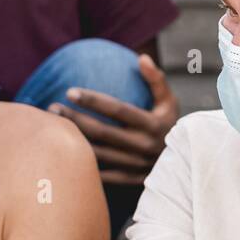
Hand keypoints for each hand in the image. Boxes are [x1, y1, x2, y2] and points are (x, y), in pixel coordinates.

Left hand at [47, 53, 178, 185]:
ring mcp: (138, 166)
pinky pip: (103, 175)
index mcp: (153, 125)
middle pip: (102, 132)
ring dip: (73, 141)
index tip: (70, 91)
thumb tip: (141, 57)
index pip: (118, 110)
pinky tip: (64, 155)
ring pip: (99, 154)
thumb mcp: (170, 102)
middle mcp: (145, 146)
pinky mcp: (132, 181)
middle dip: (75, 119)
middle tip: (52, 108)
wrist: (187, 164)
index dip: (93, 100)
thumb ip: (157, 80)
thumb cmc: (170, 125)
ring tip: (52, 128)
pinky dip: (84, 166)